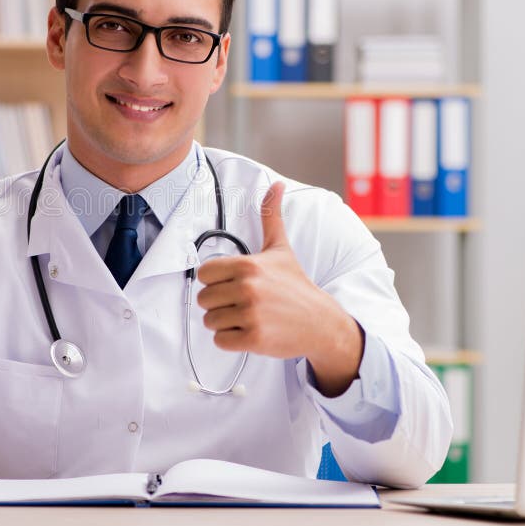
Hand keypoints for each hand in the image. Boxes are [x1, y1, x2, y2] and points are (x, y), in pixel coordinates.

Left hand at [196, 182, 363, 395]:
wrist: (321, 322)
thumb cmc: (295, 285)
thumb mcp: (280, 249)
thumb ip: (271, 217)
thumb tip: (276, 184)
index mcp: (247, 265)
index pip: (204, 274)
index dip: (216, 281)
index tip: (233, 284)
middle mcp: (247, 288)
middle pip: (204, 299)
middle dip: (219, 304)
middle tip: (242, 303)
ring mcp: (250, 314)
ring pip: (210, 321)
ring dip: (224, 323)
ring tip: (248, 317)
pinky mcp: (253, 339)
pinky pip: (220, 341)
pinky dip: (231, 340)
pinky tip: (250, 331)